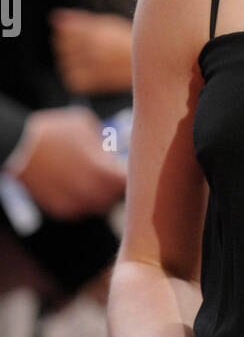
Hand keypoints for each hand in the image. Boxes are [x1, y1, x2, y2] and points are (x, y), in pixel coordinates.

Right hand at [11, 106, 126, 216]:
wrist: (19, 148)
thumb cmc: (54, 132)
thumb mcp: (87, 126)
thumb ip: (106, 141)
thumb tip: (114, 150)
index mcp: (104, 172)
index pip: (130, 182)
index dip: (130, 174)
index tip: (127, 167)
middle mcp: (93, 193)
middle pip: (118, 196)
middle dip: (117, 185)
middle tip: (113, 173)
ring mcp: (77, 204)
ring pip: (101, 205)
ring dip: (102, 195)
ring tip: (95, 178)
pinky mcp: (63, 211)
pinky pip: (82, 209)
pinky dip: (83, 200)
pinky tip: (76, 185)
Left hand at [49, 8, 133, 94]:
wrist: (150, 61)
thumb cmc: (125, 40)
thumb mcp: (106, 24)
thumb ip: (80, 21)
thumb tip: (55, 18)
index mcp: (95, 33)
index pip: (63, 32)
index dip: (64, 33)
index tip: (74, 36)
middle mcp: (94, 49)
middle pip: (61, 47)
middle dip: (65, 47)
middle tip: (81, 50)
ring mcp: (96, 67)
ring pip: (65, 65)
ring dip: (68, 62)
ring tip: (82, 61)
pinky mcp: (98, 83)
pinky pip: (74, 81)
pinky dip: (75, 78)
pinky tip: (84, 73)